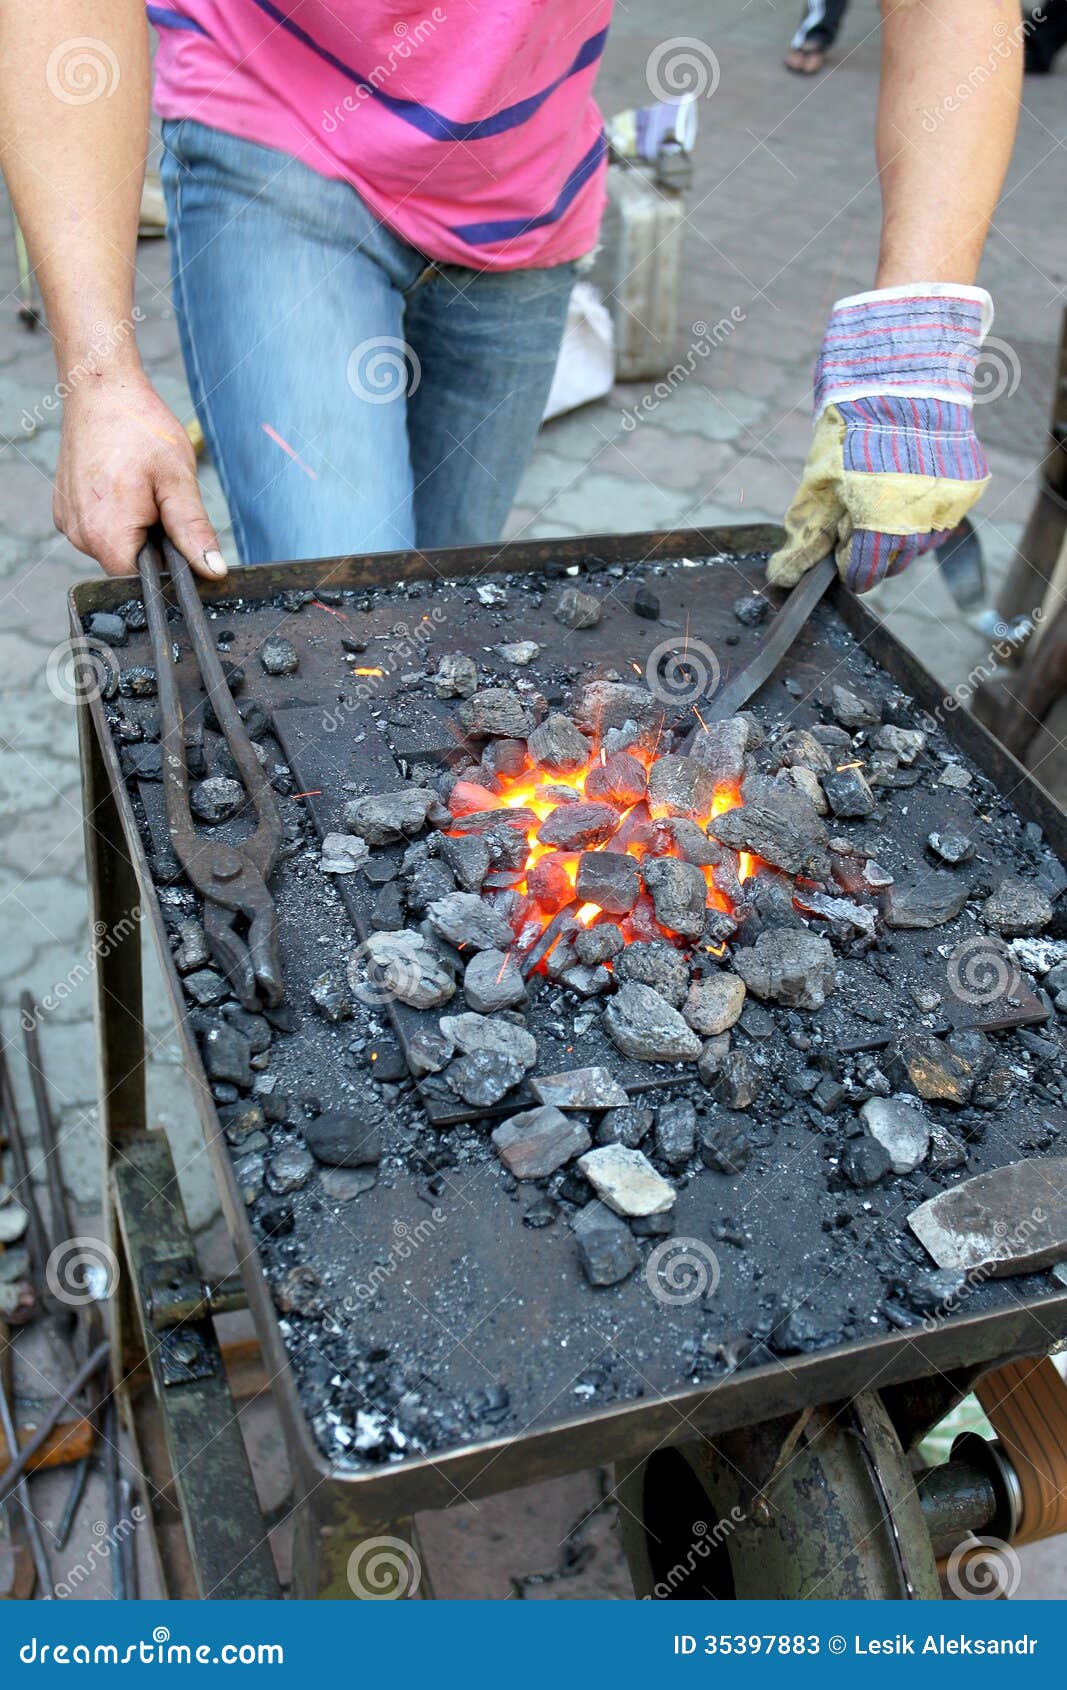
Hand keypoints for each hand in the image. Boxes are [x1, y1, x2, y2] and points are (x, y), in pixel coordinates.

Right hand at [54, 368, 226, 578]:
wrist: (101, 390)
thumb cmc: (139, 428)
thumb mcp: (177, 481)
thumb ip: (193, 530)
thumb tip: (214, 569)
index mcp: (105, 533)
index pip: (142, 581)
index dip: (167, 567)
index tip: (179, 539)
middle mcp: (79, 534)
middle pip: (128, 565)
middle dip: (152, 543)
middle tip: (160, 500)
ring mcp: (68, 522)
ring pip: (114, 546)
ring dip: (135, 528)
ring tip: (141, 487)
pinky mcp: (65, 509)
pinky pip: (99, 528)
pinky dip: (117, 515)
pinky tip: (124, 485)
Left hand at [768, 284, 992, 593]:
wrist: (907, 368)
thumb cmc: (854, 421)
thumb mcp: (818, 476)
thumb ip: (807, 531)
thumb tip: (783, 574)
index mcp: (877, 522)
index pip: (861, 573)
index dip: (844, 566)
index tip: (837, 553)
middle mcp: (918, 521)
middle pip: (891, 564)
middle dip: (870, 550)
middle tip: (857, 517)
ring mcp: (948, 504)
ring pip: (919, 546)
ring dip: (898, 534)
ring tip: (882, 496)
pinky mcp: (968, 486)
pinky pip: (942, 518)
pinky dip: (923, 512)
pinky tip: (907, 485)